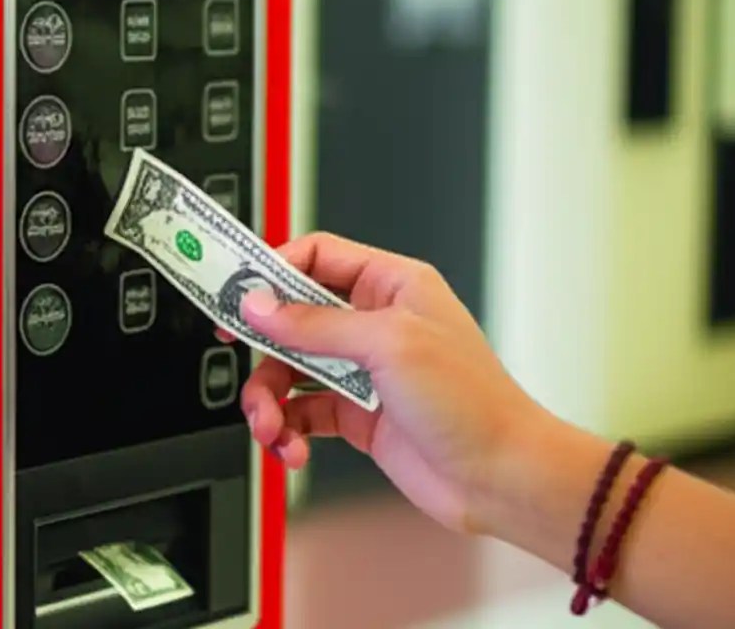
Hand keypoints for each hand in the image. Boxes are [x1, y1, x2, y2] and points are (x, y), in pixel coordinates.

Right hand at [223, 232, 553, 533]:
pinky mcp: (356, 415)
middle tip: (233, 348)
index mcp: (390, 285)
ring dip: (269, 399)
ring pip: (289, 370)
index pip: (316, 257)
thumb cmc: (473, 403)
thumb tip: (260, 305)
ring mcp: (363, 370)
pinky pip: (301, 413)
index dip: (271, 270)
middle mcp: (374, 323)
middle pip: (291, 317)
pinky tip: (292, 447)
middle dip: (262, 343)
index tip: (234, 287)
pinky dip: (288, 430)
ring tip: (270, 426)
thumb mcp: (388, 345)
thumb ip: (315, 324)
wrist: (500, 478)